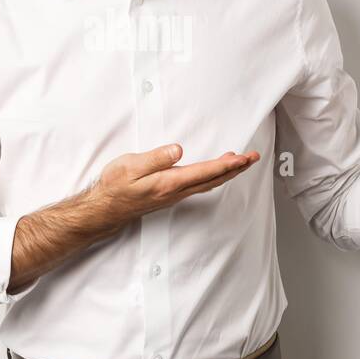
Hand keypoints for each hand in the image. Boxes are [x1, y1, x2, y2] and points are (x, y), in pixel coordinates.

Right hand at [93, 143, 259, 221]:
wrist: (105, 209)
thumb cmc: (115, 186)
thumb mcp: (130, 166)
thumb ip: (155, 158)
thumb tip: (179, 149)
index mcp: (169, 182)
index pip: (205, 172)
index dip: (227, 164)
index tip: (244, 157)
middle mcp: (176, 191)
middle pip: (213, 179)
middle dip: (236, 168)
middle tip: (254, 157)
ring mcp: (175, 195)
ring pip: (208, 183)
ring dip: (227, 172)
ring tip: (241, 162)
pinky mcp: (171, 195)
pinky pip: (200, 186)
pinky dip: (214, 177)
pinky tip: (216, 172)